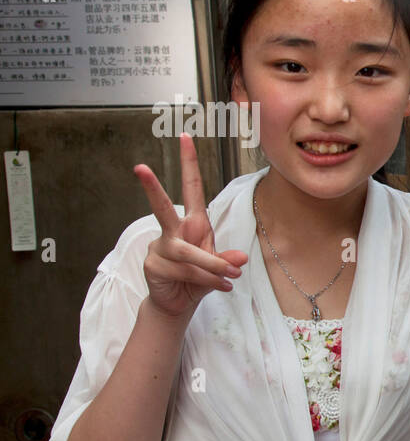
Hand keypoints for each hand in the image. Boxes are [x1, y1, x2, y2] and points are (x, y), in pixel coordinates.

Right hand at [134, 132, 247, 318]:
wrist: (178, 302)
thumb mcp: (219, 266)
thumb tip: (239, 260)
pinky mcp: (154, 265)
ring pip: (188, 253)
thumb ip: (227, 261)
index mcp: (193, 222)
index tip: (186, 137)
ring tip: (230, 278)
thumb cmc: (198, 277)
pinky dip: (207, 281)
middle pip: (162, 207)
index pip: (191, 187)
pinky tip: (220, 288)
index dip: (189, 163)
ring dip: (212, 265)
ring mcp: (160, 247)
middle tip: (139, 167)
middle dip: (152, 188)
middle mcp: (173, 231)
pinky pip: (187, 272)